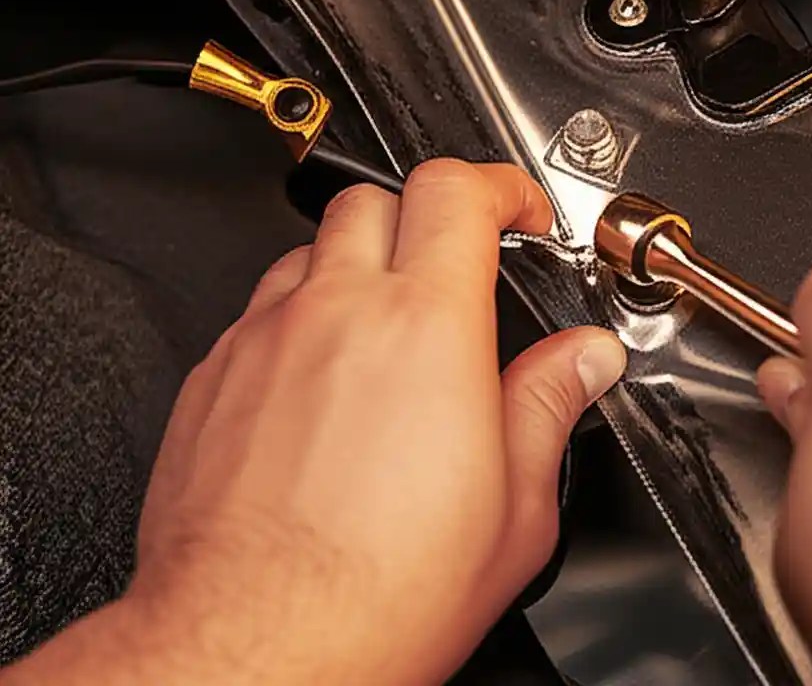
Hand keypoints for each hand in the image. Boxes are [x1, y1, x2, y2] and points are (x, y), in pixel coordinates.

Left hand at [12, 160, 626, 684]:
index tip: (518, 211)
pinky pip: (260, 311)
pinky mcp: (214, 380)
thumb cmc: (380, 594)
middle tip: (458, 263)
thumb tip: (583, 361)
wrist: (256, 648)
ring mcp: (264, 342)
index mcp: (427, 330)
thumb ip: (549, 407)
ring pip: (313, 250)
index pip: (457, 192)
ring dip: (360, 266)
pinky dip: (302, 320)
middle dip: (428, 215)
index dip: (500, 186)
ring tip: (389, 327)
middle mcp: (337, 316)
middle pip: (378, 199)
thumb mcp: (514, 508)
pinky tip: (326, 384)